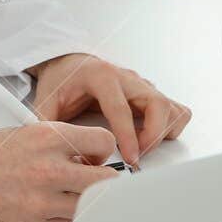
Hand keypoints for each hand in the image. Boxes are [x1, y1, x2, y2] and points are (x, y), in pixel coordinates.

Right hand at [0, 123, 120, 221]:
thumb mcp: (20, 134)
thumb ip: (55, 144)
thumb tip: (82, 156)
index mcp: (47, 138)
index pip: (104, 143)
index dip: (103, 152)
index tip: (96, 157)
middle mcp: (49, 170)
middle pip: (107, 181)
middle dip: (104, 181)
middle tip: (92, 180)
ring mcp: (42, 203)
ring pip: (89, 207)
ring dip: (81, 202)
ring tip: (63, 195)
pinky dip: (58, 220)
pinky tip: (40, 208)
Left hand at [30, 52, 189, 168]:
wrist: (70, 64)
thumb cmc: (62, 80)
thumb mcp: (46, 98)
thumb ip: (46, 122)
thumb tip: (53, 149)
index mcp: (101, 76)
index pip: (121, 108)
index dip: (128, 136)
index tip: (131, 158)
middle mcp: (127, 78)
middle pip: (157, 104)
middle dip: (153, 135)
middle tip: (137, 156)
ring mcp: (141, 85)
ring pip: (171, 108)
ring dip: (163, 132)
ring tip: (142, 147)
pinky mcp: (150, 94)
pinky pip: (175, 110)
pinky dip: (169, 127)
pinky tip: (148, 137)